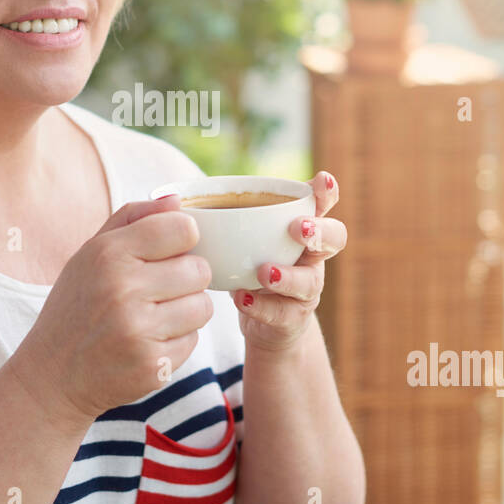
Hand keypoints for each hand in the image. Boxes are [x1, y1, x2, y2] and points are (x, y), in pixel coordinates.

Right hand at [16, 194, 212, 423]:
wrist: (53, 375)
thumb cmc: (77, 307)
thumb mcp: (90, 254)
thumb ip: (133, 219)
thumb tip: (176, 200)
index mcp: (108, 254)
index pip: (183, 228)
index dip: (184, 238)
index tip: (170, 251)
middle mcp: (123, 290)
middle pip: (200, 269)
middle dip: (187, 278)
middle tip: (160, 289)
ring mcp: (139, 331)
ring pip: (203, 306)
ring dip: (186, 311)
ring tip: (155, 316)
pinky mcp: (153, 366)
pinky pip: (194, 340)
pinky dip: (177, 341)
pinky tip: (148, 342)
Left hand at [231, 171, 346, 351]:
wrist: (265, 321)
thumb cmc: (250, 265)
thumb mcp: (241, 238)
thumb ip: (221, 217)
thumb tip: (169, 198)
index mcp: (302, 227)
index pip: (323, 204)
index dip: (327, 192)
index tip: (321, 181)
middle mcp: (312, 255)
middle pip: (335, 238)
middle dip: (319, 231)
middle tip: (297, 229)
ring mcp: (307, 288)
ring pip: (310, 281)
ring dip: (287, 276)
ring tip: (264, 272)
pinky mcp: (293, 318)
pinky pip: (283, 313)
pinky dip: (262, 306)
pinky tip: (242, 299)